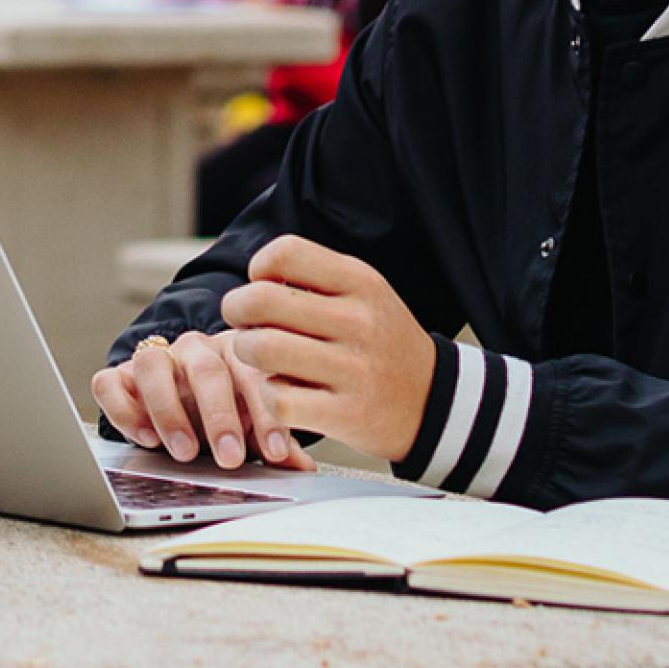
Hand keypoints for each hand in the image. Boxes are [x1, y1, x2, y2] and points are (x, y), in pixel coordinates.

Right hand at [91, 330, 300, 471]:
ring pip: (152, 365)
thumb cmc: (227, 409)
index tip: (276, 453)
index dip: (266, 415)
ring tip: (183, 451)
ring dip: (168, 410)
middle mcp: (194, 350)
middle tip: (230, 457)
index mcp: (236, 353)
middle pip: (205, 368)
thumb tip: (302, 468)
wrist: (184, 391)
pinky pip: (109, 382)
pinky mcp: (119, 377)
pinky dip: (124, 409)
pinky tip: (144, 437)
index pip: (254, 375)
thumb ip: (276, 443)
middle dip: (219, 415)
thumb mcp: (254, 425)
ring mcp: (155, 360)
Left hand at [217, 236, 436, 463]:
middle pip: (262, 300)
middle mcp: (359, 321)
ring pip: (263, 349)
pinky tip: (279, 390)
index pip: (286, 253)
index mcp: (362, 282)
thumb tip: (251, 279)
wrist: (432, 401)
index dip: (259, 269)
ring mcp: (354, 370)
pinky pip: (277, 399)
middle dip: (236, 309)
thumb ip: (313, 279)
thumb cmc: (380, 340)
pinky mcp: (345, 414)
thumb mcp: (363, 295)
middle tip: (241, 322)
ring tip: (256, 355)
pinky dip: (267, 395)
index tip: (263, 286)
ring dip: (246, 352)